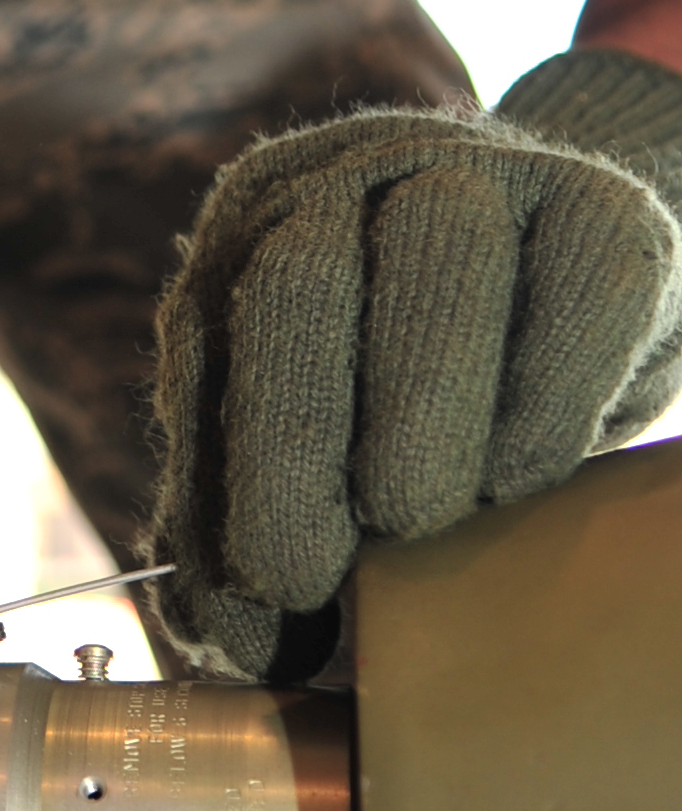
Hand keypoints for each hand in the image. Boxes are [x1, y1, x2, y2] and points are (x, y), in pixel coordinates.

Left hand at [150, 50, 681, 679]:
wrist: (571, 278)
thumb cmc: (427, 383)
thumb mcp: (324, 428)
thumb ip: (257, 511)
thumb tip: (225, 641)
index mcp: (255, 226)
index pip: (211, 336)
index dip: (235, 468)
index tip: (271, 594)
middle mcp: (349, 175)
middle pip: (299, 277)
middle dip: (304, 435)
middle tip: (342, 557)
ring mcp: (479, 169)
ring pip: (436, 249)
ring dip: (423, 405)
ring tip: (431, 515)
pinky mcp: (599, 203)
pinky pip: (577, 278)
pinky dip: (548, 388)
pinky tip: (525, 472)